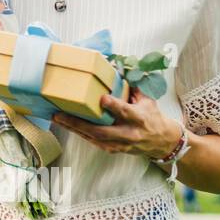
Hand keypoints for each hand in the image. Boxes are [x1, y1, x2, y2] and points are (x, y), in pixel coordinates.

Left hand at [50, 87, 182, 159]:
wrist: (162, 142)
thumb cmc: (152, 117)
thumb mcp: (147, 100)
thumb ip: (132, 87)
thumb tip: (117, 69)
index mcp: (140, 118)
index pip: (125, 111)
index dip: (114, 106)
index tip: (102, 98)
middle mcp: (129, 133)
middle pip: (102, 131)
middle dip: (80, 123)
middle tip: (61, 114)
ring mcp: (121, 144)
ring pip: (94, 138)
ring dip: (74, 129)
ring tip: (58, 118)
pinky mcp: (115, 150)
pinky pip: (94, 142)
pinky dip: (80, 134)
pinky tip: (67, 126)